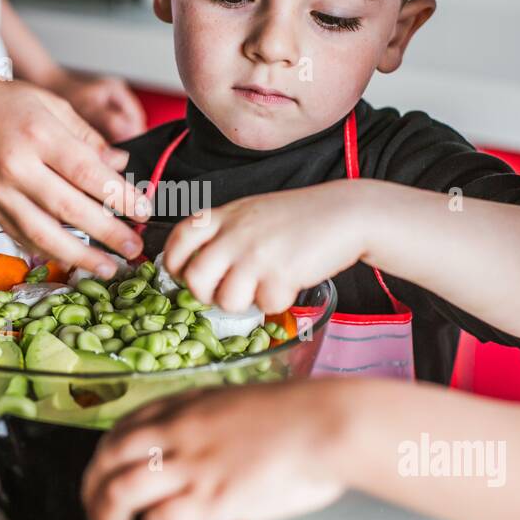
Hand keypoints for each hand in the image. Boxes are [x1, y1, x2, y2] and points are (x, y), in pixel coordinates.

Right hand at [0, 78, 148, 276]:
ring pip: (44, 234)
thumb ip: (88, 139)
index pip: (86, 173)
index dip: (119, 197)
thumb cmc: (5, 103)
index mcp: (39, 134)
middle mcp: (18, 167)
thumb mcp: (52, 105)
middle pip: (69, 209)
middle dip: (107, 234)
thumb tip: (121, 167)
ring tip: (108, 268)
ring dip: (80, 256)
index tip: (143, 212)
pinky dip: (50, 252)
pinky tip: (73, 261)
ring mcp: (0, 192)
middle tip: (135, 249)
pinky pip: (23, 238)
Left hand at [81, 379, 356, 519]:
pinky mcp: (207, 496)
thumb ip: (206, 423)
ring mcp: (189, 463)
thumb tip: (194, 451)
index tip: (104, 478)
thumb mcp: (236, 403)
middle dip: (92, 492)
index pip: (122, 429)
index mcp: (184, 406)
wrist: (324, 424)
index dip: (105, 459)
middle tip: (99, 516)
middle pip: (107, 459)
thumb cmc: (297, 416)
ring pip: (120, 492)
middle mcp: (177, 431)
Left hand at [163, 180, 377, 312]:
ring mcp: (255, 254)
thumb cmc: (298, 217)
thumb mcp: (251, 213)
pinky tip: (290, 282)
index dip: (175, 264)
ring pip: (226, 300)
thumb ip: (224, 234)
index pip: (179, 240)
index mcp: (224, 216)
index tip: (187, 275)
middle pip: (195, 279)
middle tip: (228, 292)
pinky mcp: (280, 274)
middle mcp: (234, 234)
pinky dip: (278, 301)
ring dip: (244, 303)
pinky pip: (265, 305)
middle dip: (208, 295)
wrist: (344, 214)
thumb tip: (198, 271)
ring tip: (264, 286)